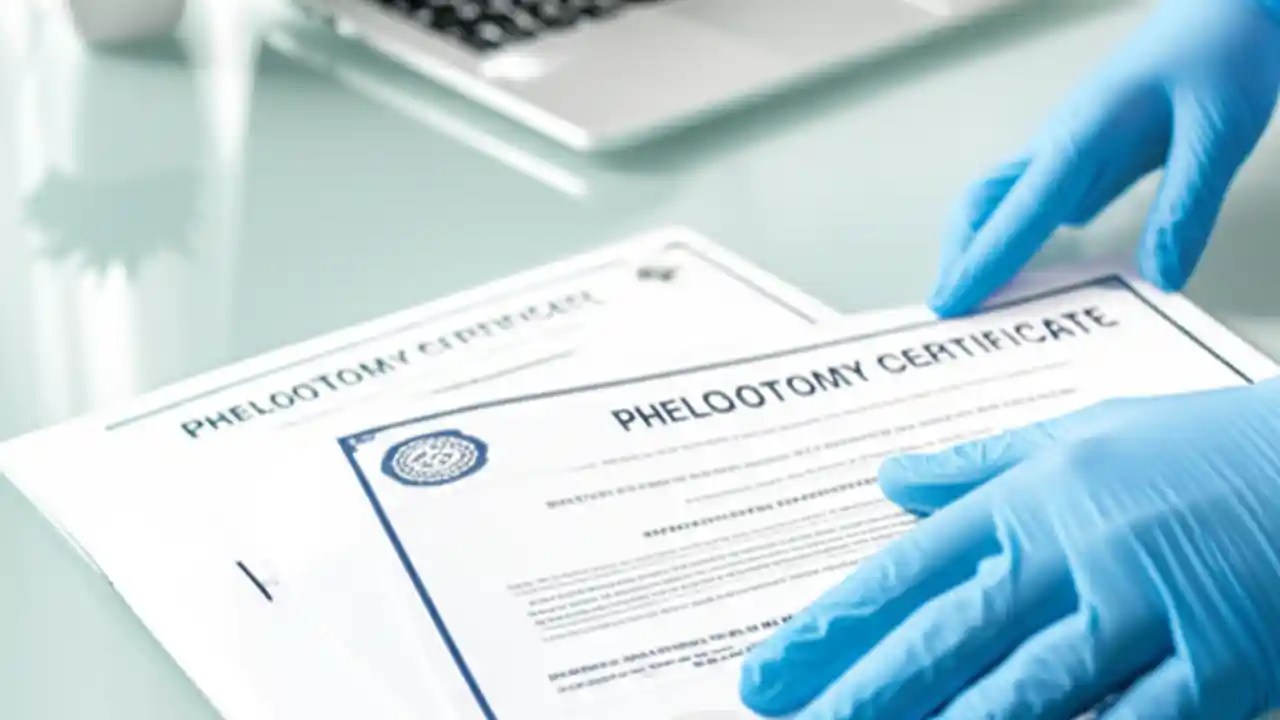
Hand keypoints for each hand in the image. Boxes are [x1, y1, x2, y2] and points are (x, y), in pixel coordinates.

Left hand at [739, 381, 1279, 719]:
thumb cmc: (1194, 447)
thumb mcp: (1078, 434)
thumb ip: (980, 464)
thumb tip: (889, 477)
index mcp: (1029, 497)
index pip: (907, 572)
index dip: (832, 628)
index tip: (771, 672)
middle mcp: (1071, 550)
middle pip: (945, 637)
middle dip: (861, 693)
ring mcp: (1143, 611)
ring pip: (1021, 692)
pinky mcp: (1217, 664)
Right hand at [930, 0, 1279, 316]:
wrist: (1224, 9)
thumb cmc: (1219, 51)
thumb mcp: (1218, 133)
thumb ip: (1185, 208)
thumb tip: (1161, 274)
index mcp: (1083, 136)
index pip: (1019, 213)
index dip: (982, 262)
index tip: (951, 302)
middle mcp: (1061, 142)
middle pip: (982, 204)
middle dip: (960, 254)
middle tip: (951, 306)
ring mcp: (1067, 148)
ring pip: (998, 201)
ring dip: (979, 246)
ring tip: (976, 294)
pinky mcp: (1084, 154)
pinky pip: (1032, 203)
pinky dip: (1014, 238)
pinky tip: (1028, 269)